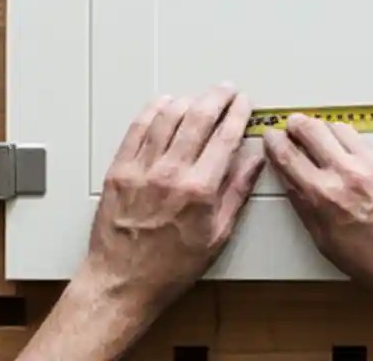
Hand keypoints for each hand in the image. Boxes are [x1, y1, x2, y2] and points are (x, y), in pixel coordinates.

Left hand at [78, 84, 264, 315]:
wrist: (123, 282)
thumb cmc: (170, 267)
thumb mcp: (217, 236)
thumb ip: (236, 193)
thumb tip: (253, 163)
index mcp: (199, 190)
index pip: (224, 137)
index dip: (238, 114)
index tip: (244, 103)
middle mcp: (170, 174)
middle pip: (198, 118)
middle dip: (217, 97)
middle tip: (227, 89)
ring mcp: (141, 170)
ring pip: (166, 117)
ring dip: (187, 100)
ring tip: (199, 95)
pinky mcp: (119, 171)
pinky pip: (136, 129)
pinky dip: (152, 111)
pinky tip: (163, 104)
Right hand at [262, 115, 372, 301]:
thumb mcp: (326, 242)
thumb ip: (305, 207)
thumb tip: (291, 182)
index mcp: (324, 196)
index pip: (288, 155)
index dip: (276, 142)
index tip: (273, 137)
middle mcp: (348, 173)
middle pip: (312, 129)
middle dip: (299, 125)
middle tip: (297, 126)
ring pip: (342, 129)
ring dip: (329, 132)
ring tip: (328, 140)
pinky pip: (372, 144)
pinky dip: (361, 149)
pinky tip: (363, 163)